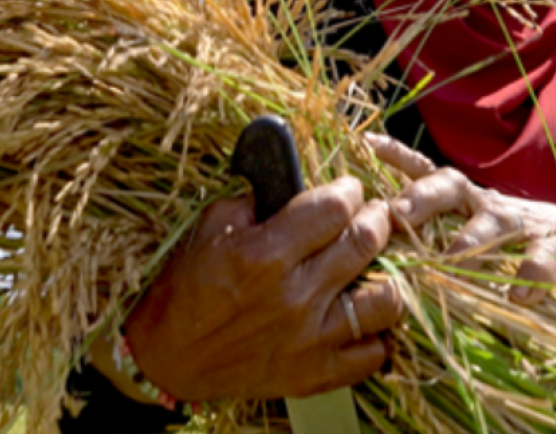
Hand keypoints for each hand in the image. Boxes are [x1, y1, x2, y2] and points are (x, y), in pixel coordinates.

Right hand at [112, 175, 401, 402]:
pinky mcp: (315, 373)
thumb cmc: (188, 286)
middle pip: (366, 242)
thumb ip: (258, 200)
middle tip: (370, 215)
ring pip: (384, 300)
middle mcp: (293, 297)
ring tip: (372, 266)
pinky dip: (376, 333)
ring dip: (385, 275)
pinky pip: (373, 354)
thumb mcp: (212, 226)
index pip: (335, 208)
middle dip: (376, 219)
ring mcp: (309, 340)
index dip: (348, 191)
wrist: (170, 356)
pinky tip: (362, 316)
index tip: (348, 190)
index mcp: (264, 254)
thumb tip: (298, 183)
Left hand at [368, 134, 555, 305]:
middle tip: (397, 213)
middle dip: (421, 197)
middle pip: (450, 187)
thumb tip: (382, 236)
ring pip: (493, 221)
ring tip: (450, 256)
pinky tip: (520, 293)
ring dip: (470, 237)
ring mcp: (525, 225)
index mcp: (468, 201)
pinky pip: (545, 258)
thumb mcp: (477, 227)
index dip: (398, 158)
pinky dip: (534, 274)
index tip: (365, 143)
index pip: (427, 173)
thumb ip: (439, 229)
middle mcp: (490, 206)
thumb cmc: (522, 242)